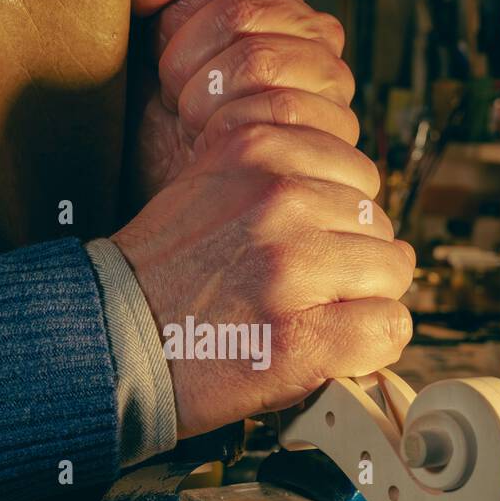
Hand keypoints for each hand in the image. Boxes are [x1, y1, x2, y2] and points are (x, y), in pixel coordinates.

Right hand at [113, 123, 414, 438]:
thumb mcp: (208, 184)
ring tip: (305, 317)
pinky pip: (388, 328)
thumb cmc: (159, 275)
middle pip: (377, 224)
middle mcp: (280, 198)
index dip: (336, 217)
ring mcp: (293, 266)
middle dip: (350, 261)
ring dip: (359, 302)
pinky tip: (329, 352)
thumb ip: (278, 172)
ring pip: (390, 274)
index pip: (357, 173)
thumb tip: (354, 194)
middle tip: (298, 290)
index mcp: (257, 149)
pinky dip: (368, 347)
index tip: (303, 243)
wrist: (109, 342)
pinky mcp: (303, 336)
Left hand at [128, 0, 358, 204]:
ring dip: (204, 98)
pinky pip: (280, 108)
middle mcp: (313, 42)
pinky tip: (218, 152)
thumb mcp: (135, 59)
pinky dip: (231, 129)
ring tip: (195, 128)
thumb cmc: (158, 136)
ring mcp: (327, 87)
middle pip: (241, 13)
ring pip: (260, 58)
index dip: (177, 15)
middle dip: (185, 60)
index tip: (160, 60)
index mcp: (275, 6)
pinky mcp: (335, 141)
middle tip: (176, 102)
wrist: (173, 216)